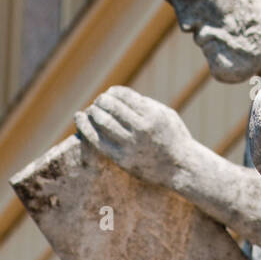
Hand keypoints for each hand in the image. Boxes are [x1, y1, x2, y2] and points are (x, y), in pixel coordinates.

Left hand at [75, 86, 194, 188]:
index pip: (124, 96)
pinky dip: (87, 129)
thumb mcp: (165, 114)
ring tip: (90, 110)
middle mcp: (141, 129)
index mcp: (152, 114)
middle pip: (112, 108)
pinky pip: (99, 142)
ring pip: (103, 123)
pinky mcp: (122, 159)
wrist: (180, 167)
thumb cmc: (173, 137)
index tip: (109, 93)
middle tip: (98, 101)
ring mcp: (131, 145)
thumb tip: (120, 96)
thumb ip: (146, 104)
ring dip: (93, 113)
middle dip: (101, 101)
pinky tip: (81, 121)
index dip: (113, 92)